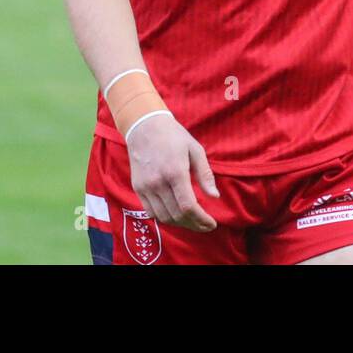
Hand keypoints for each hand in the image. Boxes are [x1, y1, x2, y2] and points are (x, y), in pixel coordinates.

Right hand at [126, 114, 220, 231]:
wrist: (144, 127)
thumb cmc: (173, 136)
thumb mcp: (195, 149)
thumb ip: (205, 174)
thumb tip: (215, 196)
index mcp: (175, 172)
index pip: (188, 207)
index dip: (201, 220)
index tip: (211, 224)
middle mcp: (158, 182)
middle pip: (176, 216)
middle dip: (194, 225)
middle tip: (205, 225)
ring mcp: (145, 186)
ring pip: (163, 217)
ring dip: (180, 224)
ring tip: (192, 222)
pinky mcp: (138, 188)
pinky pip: (151, 212)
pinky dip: (164, 218)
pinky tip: (176, 216)